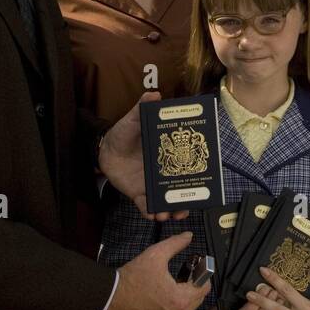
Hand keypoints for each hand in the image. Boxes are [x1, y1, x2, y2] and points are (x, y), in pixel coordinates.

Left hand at [99, 92, 188, 221]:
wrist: (105, 149)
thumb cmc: (124, 133)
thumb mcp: (133, 119)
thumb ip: (142, 108)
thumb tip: (154, 94)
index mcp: (169, 154)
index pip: (187, 165)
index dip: (197, 176)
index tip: (203, 183)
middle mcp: (164, 172)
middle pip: (180, 189)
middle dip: (185, 201)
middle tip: (185, 208)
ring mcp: (151, 184)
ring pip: (165, 201)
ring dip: (169, 210)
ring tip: (167, 215)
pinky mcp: (138, 193)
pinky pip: (146, 206)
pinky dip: (149, 212)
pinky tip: (151, 215)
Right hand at [105, 233, 209, 309]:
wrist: (110, 298)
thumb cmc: (132, 278)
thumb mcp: (155, 255)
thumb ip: (175, 244)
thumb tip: (188, 236)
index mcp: (179, 300)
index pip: (204, 287)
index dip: (201, 273)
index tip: (195, 265)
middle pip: (198, 298)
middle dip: (194, 283)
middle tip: (185, 270)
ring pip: (187, 307)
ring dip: (186, 294)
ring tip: (174, 280)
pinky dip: (175, 304)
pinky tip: (164, 292)